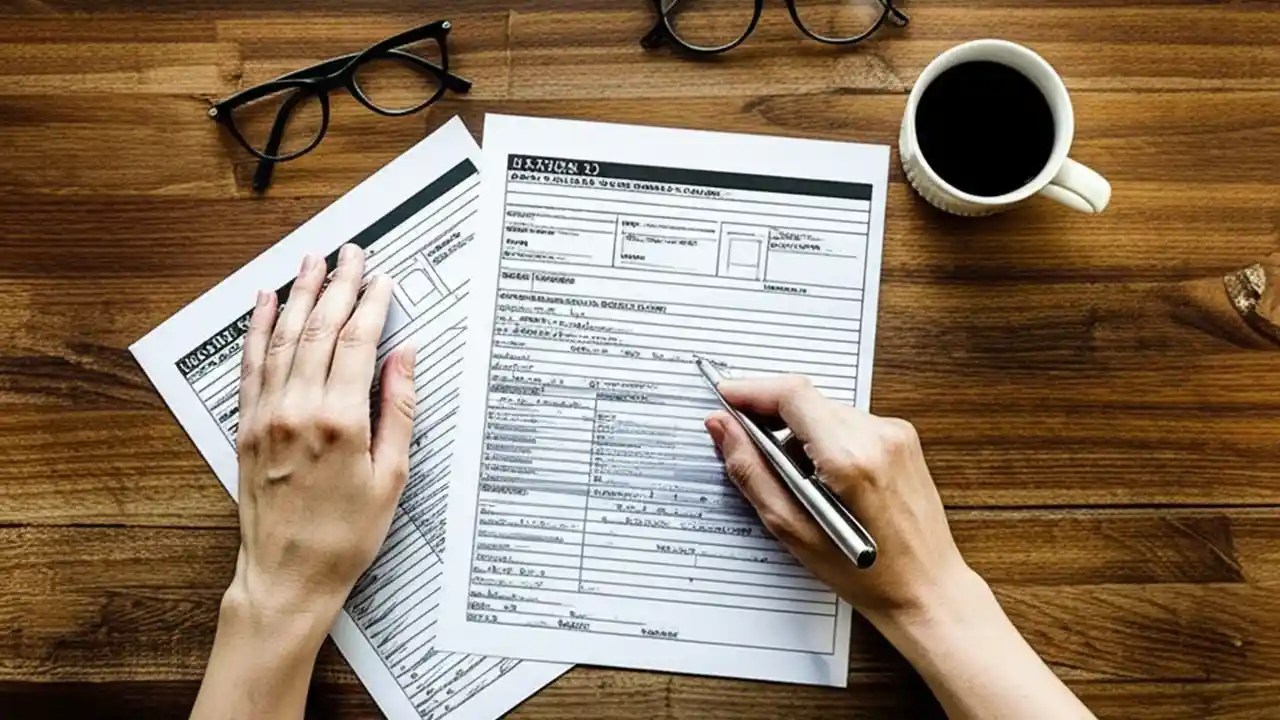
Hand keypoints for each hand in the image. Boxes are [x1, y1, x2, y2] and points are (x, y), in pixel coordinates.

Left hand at [229, 244, 416, 625]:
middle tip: (351, 253)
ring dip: (298, 294)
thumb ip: (399, 409)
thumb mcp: (392, 476)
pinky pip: (251, 364)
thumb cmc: (346, 535)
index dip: (372, 305)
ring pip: (282, 337)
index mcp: (342, 420)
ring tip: (311, 261)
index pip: (357, 342)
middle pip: (319, 329)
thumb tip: (405, 356)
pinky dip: (257, 328)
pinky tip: (263, 302)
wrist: (287, 575)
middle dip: (338, 285)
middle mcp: (299, 409)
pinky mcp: (246, 427)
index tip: (383, 279)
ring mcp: (267, 415)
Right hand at [704, 375, 974, 627]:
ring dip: (799, 434)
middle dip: (770, 417)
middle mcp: (877, 436)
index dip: (751, 391)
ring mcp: (895, 434)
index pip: (792, 395)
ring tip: (798, 482)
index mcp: (849, 459)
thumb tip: (722, 428)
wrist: (928, 588)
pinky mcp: (903, 439)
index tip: (725, 398)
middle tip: (750, 450)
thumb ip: (751, 472)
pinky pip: (848, 423)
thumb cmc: (868, 574)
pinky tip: (825, 480)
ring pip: (825, 411)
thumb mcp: (792, 529)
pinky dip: (826, 441)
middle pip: (806, 400)